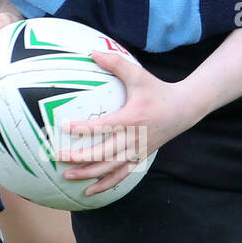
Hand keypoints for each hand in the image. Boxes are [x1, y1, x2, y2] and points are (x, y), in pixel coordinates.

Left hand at [56, 48, 199, 196]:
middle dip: (80, 158)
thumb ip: (116, 64)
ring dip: (89, 175)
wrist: (184, 109)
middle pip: (104, 153)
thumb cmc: (158, 90)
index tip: (64, 127)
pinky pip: (122, 174)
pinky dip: (106, 184)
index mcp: (132, 118)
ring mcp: (137, 150)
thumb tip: (92, 51)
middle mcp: (134, 138)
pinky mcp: (140, 157)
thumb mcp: (139, 75)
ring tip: (68, 177)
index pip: (104, 126)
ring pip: (111, 168)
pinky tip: (90, 191)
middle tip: (58, 157)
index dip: (83, 129)